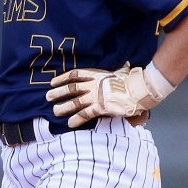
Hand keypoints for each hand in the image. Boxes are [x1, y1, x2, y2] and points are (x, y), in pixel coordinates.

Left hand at [46, 64, 165, 126]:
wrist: (140, 89)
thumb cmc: (132, 80)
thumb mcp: (122, 71)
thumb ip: (118, 70)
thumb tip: (124, 64)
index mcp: (97, 75)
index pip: (75, 75)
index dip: (62, 78)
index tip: (52, 82)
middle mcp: (94, 85)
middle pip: (71, 88)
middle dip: (58, 92)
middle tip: (48, 97)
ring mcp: (97, 96)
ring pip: (75, 102)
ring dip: (64, 107)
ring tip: (55, 111)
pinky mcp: (101, 107)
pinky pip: (85, 114)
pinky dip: (76, 119)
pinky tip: (70, 123)